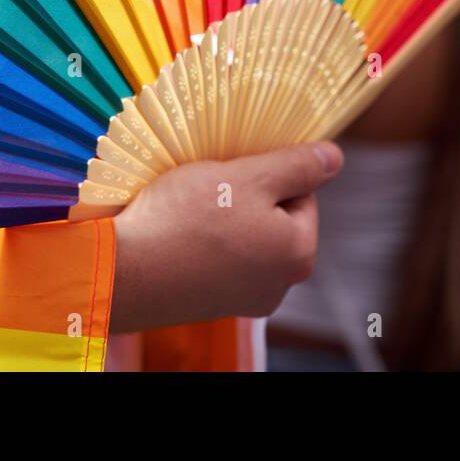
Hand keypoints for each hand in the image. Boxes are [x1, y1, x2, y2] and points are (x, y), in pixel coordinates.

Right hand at [109, 142, 343, 332]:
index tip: (236, 169)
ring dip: (224, 217)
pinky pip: (220, 259)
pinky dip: (204, 242)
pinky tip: (181, 232)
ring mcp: (244, 298)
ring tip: (191, 207)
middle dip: (246, 196)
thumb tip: (335, 157)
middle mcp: (279, 285)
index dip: (269, 173)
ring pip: (245, 237)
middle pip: (274, 217)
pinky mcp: (211, 303)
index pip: (302, 193)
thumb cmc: (188, 217)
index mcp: (298, 253)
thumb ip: (297, 166)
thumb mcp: (248, 176)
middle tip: (211, 184)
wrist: (124, 271)